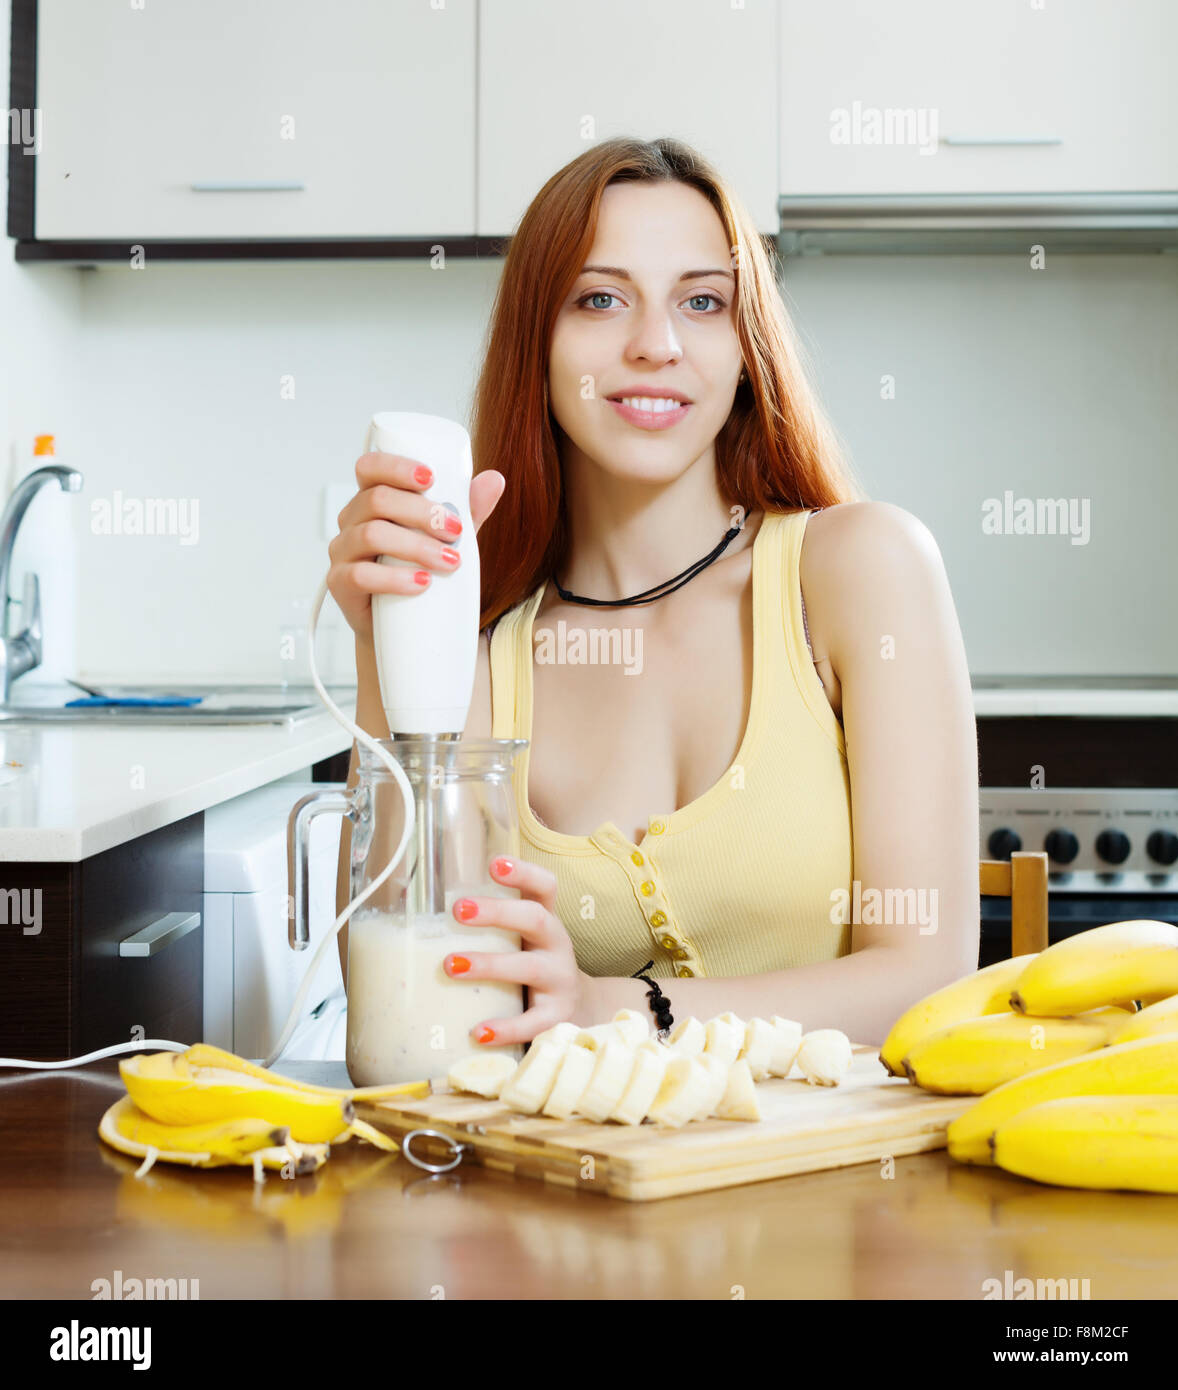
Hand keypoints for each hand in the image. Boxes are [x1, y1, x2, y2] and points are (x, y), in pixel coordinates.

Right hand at [327, 449, 505, 643]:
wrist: (403, 626)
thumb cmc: (420, 569)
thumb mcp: (446, 537)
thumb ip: (467, 510)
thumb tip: (495, 480)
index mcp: (371, 500)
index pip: (370, 468)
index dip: (396, 466)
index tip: (431, 477)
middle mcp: (351, 520)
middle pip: (377, 499)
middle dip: (421, 512)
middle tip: (455, 530)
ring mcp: (342, 552)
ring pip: (371, 534)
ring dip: (416, 545)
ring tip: (450, 561)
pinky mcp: (339, 584)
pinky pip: (360, 575)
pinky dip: (395, 578)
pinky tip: (421, 583)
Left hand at [442, 856, 596, 1045]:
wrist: (573, 1012)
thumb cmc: (528, 968)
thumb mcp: (518, 942)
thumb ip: (485, 929)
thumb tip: (410, 905)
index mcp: (545, 921)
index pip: (543, 887)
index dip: (523, 872)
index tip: (494, 863)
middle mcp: (557, 945)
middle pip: (535, 918)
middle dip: (497, 912)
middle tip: (458, 910)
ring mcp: (560, 980)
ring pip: (529, 967)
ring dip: (490, 964)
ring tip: (452, 965)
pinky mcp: (558, 1017)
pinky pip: (533, 1022)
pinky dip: (507, 1027)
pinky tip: (479, 1031)